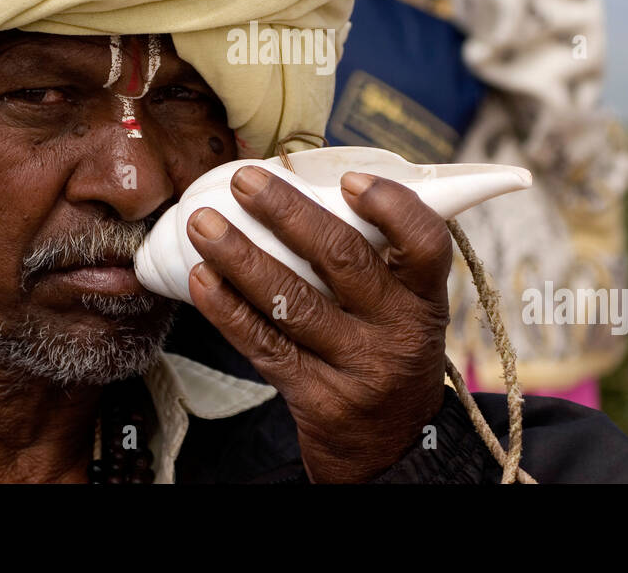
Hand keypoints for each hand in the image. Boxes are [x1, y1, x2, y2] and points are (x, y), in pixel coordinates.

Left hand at [185, 165, 453, 482]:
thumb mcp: (407, 308)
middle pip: (342, 260)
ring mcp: (357, 367)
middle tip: (245, 181)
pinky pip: (264, 345)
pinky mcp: (316, 398)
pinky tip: (203, 278)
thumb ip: (376, 257)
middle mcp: (397, 331)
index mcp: (425, 298)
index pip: (424, 243)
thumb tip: (305, 183)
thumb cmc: (388, 352)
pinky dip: (228, 309)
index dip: (391, 207)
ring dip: (241, 256)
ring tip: (203, 224)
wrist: (391, 449)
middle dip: (287, 213)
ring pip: (292, 302)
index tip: (350, 178)